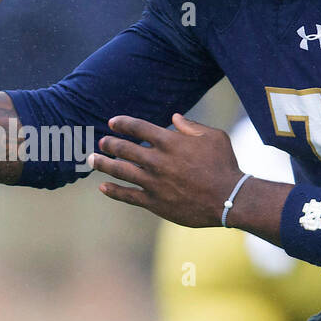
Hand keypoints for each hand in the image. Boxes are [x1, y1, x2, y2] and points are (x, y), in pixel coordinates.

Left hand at [87, 114, 244, 227]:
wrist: (229, 199)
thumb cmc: (224, 165)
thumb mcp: (214, 137)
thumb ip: (191, 126)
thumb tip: (174, 118)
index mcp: (170, 142)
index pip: (138, 127)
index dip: (122, 123)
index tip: (112, 122)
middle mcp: (158, 160)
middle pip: (124, 148)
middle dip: (110, 143)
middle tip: (101, 141)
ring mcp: (154, 182)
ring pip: (120, 170)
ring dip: (103, 164)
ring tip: (92, 159)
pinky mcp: (154, 202)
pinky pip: (128, 196)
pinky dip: (113, 191)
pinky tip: (103, 187)